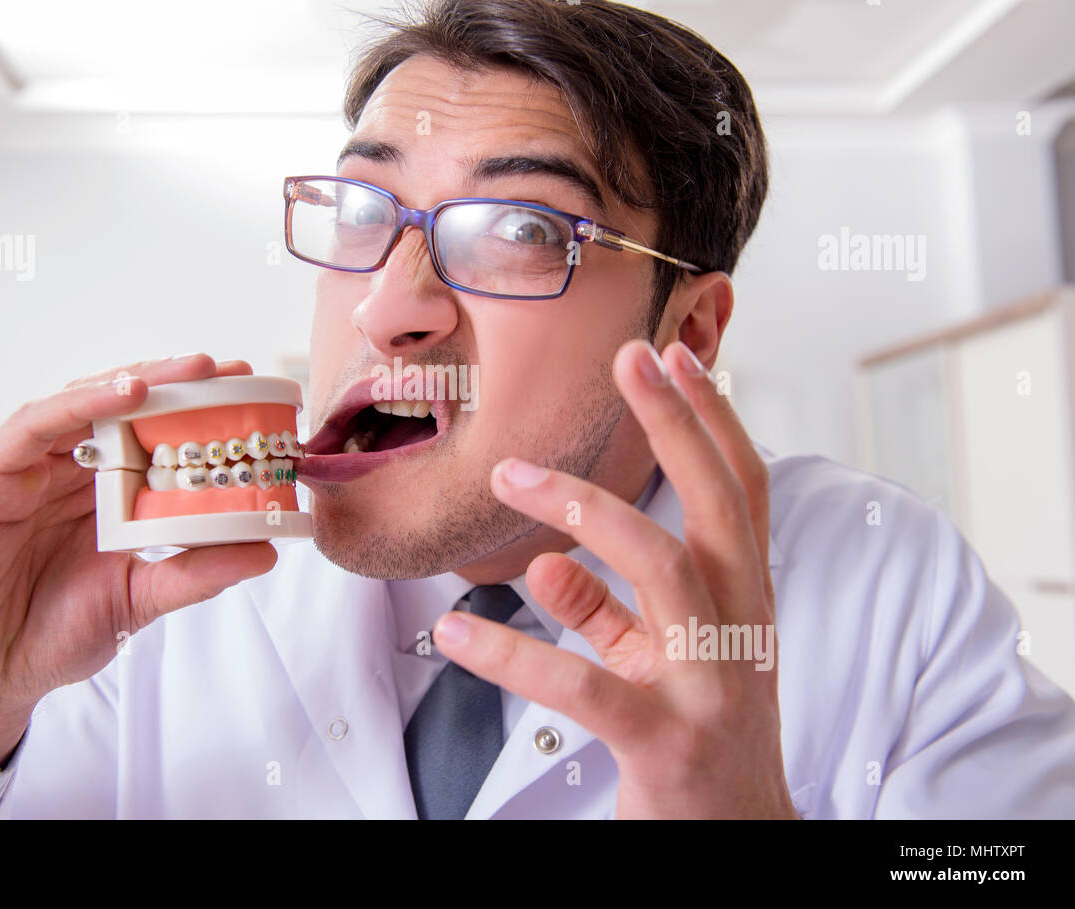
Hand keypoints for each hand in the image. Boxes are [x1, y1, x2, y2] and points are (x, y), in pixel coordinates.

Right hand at [0, 354, 277, 800]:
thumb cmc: (52, 635)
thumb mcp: (140, 599)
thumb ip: (196, 573)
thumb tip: (267, 552)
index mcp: (101, 495)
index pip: (150, 437)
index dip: (199, 413)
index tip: (253, 397)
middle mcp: (64, 474)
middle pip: (121, 409)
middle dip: (177, 384)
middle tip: (231, 369)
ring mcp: (25, 474)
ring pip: (81, 405)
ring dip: (136, 382)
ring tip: (190, 373)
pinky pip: (31, 428)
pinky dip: (76, 405)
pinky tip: (121, 395)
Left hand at [432, 339, 796, 818]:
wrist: (739, 839)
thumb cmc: (697, 737)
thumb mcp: (654, 660)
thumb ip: (605, 609)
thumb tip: (547, 560)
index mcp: (742, 601)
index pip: (741, 491)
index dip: (714, 419)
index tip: (673, 356)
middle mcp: (739, 628)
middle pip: (719, 504)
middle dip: (678, 422)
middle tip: (630, 356)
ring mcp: (710, 683)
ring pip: (660, 567)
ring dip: (583, 507)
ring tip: (511, 471)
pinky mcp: (665, 738)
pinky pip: (582, 682)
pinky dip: (511, 653)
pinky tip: (454, 634)